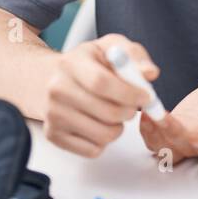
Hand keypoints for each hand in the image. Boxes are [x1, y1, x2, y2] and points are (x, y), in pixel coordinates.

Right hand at [41, 35, 158, 157]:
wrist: (48, 78)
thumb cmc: (86, 64)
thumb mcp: (109, 48)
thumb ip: (133, 55)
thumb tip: (150, 73)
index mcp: (71, 64)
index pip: (102, 83)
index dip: (130, 93)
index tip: (146, 96)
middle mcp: (57, 90)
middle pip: (107, 113)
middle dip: (129, 112)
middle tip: (130, 105)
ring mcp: (53, 115)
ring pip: (104, 135)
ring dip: (117, 127)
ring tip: (112, 113)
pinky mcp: (54, 136)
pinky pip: (93, 150)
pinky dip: (103, 141)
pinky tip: (98, 124)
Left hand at [140, 70, 197, 165]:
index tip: (192, 135)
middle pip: (183, 149)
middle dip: (168, 137)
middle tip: (158, 120)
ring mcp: (190, 136)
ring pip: (166, 145)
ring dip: (153, 135)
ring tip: (145, 116)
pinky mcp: (178, 126)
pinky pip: (159, 134)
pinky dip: (149, 127)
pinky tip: (142, 112)